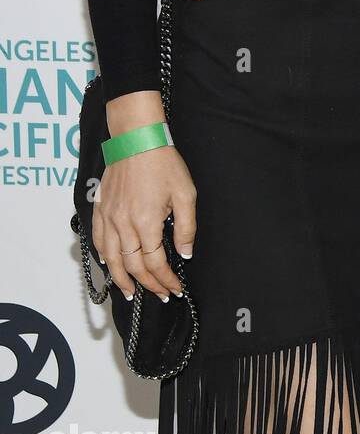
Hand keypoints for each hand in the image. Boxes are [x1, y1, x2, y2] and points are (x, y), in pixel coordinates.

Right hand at [91, 139, 196, 300]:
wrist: (137, 139)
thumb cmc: (163, 163)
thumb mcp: (185, 194)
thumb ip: (186, 228)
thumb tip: (185, 254)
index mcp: (146, 222)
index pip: (155, 263)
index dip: (165, 279)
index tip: (174, 288)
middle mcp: (123, 224)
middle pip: (132, 266)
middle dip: (148, 285)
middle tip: (159, 295)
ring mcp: (108, 217)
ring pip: (111, 259)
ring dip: (121, 280)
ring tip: (131, 293)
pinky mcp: (100, 209)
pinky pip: (98, 241)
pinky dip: (103, 257)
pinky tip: (109, 265)